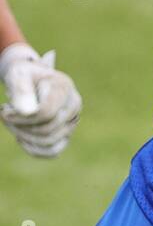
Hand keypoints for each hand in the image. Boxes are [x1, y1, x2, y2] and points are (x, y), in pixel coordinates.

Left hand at [0, 43, 81, 157]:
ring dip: (24, 136)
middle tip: (4, 115)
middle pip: (47, 129)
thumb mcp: (18, 75)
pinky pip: (53, 151)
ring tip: (12, 124)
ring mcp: (72, 121)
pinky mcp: (66, 133)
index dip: (21, 117)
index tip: (3, 110)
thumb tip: (28, 112)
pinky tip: (21, 138)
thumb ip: (21, 90)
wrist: (32, 79)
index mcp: (64, 88)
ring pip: (49, 141)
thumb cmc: (24, 75)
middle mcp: (73, 106)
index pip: (46, 113)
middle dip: (19, 126)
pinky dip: (34, 149)